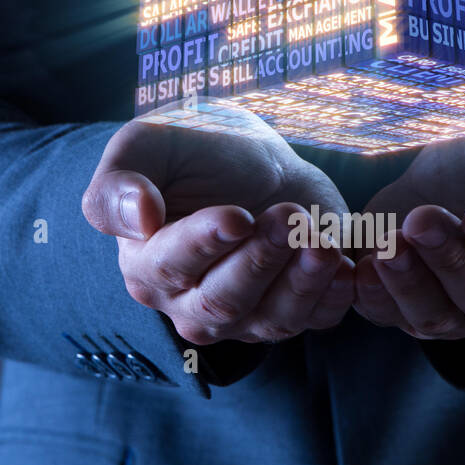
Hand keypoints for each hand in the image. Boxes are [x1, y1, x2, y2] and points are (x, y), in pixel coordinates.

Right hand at [82, 111, 354, 343]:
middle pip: (224, 302)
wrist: (252, 159)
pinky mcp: (293, 309)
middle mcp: (191, 303)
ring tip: (321, 240)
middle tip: (288, 216)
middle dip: (260, 259)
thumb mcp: (145, 146)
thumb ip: (118, 184)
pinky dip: (333, 298)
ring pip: (273, 318)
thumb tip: (137, 219)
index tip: (238, 215)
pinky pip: (315, 318)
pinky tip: (345, 266)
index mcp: (147, 266)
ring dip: (302, 281)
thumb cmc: (191, 150)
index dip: (206, 243)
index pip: (171, 266)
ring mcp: (245, 316)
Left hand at [353, 121, 464, 339]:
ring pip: (435, 317)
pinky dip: (374, 298)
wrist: (457, 169)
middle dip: (450, 259)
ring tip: (388, 243)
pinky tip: (363, 267)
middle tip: (422, 219)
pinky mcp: (407, 308)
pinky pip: (389, 316)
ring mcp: (457, 312)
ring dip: (408, 283)